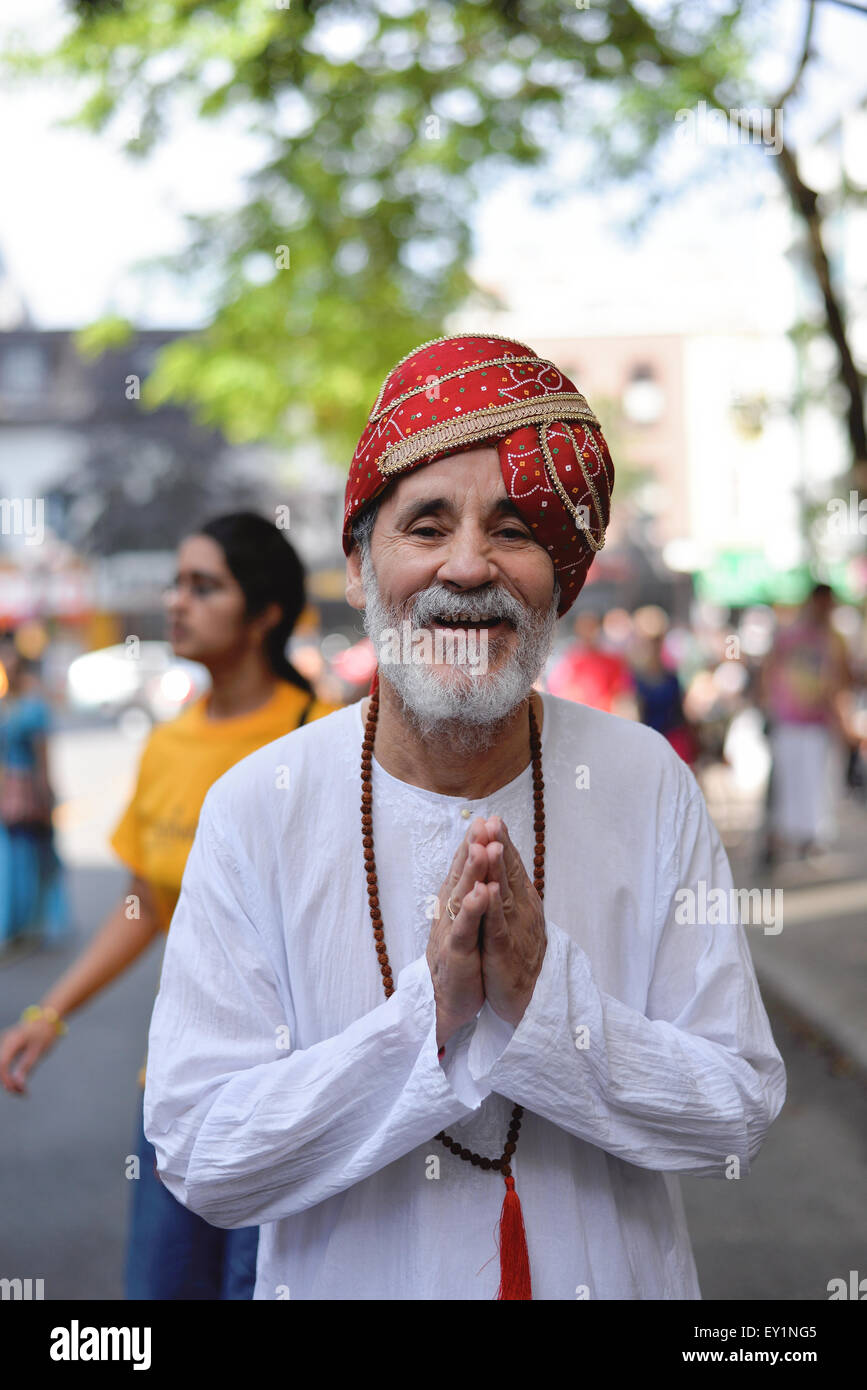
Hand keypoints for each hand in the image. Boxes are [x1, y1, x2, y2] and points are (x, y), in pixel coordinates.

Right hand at [0, 1018, 59, 1094]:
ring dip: (8, 1080)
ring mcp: (4, 1044)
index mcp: (12, 1041)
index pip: (2, 1063)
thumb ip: (27, 1067)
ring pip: (0, 1067)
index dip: (7, 1079)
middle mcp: (4, 1042)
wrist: (48, 1018)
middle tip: (23, 1093)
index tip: (18, 1090)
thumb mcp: (39, 1050)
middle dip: (7, 1082)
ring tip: (23, 1092)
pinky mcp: (7, 1048)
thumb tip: (18, 1085)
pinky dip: (10, 1075)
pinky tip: (20, 1084)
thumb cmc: (45, 1033)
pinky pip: (4, 1064)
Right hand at [427, 818, 490, 1048]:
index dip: (474, 843)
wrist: (447, 1002)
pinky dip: (471, 909)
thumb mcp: (467, 922)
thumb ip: (469, 894)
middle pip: (461, 873)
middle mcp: (449, 911)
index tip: (487, 818)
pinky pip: (464, 928)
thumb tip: (477, 867)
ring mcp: (450, 930)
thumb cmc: (462, 959)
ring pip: (461, 894)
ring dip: (472, 870)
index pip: (464, 867)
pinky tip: (480, 893)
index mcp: (455, 903)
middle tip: (483, 821)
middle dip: (473, 846)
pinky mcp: (455, 952)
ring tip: (483, 847)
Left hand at [479, 816, 546, 1027]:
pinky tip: (487, 890)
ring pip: (504, 893)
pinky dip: (493, 907)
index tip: (492, 818)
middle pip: (510, 873)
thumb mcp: (515, 918)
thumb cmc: (518, 955)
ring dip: (498, 869)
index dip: (501, 842)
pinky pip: (497, 925)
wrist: (525, 997)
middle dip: (500, 846)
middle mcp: (521, 909)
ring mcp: (513, 929)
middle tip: (493, 821)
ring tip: (492, 845)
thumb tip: (505, 865)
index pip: (510, 866)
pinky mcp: (503, 949)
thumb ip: (510, 892)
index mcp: (521, 901)